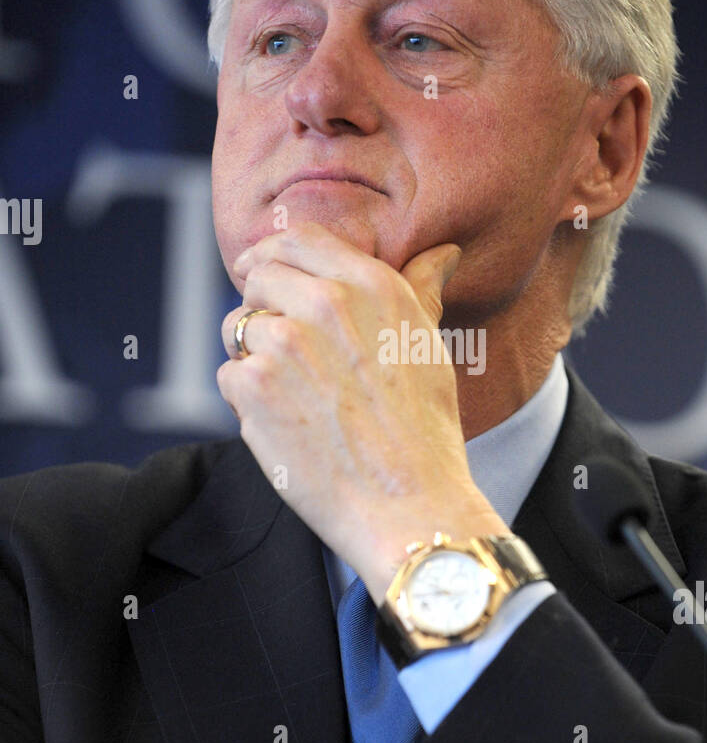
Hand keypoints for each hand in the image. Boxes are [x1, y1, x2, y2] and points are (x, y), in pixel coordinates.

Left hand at [217, 222, 508, 602]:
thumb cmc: (426, 431)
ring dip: (252, 357)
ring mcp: (284, 344)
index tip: (261, 270)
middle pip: (258, 277)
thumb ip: (420, 290)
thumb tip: (441, 252)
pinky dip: (246, 401)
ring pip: (237, 328)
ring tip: (292, 396)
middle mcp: (325, 304)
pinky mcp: (252, 388)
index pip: (299, 238)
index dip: (273, 253)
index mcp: (371, 285)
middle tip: (282, 349)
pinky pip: (229, 376)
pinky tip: (286, 425)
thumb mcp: (429, 347)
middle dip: (260, 306)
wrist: (408, 504)